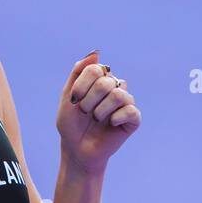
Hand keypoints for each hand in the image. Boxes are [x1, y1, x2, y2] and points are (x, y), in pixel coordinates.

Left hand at [56, 50, 140, 172]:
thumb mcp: (68, 96)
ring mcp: (125, 102)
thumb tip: (96, 52)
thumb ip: (78, 72)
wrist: (77, 150)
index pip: (96, 69)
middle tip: (86, 113)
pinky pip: (130, 111)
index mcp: (100, 79)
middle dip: (89, 100)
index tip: (74, 101)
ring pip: (118, 95)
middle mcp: (115, 87)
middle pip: (106, 82)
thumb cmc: (71, 124)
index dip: (82, 86)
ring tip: (97, 119)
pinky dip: (115, 118)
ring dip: (101, 110)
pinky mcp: (134, 118)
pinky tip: (110, 125)